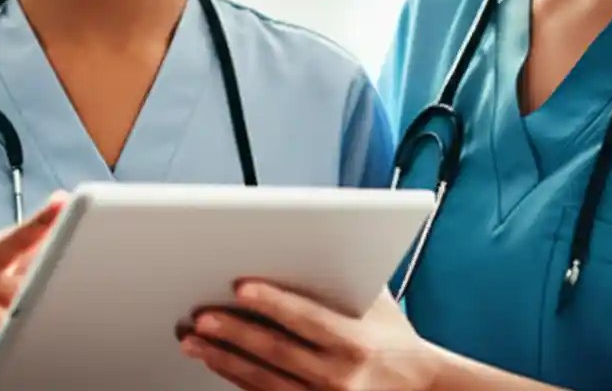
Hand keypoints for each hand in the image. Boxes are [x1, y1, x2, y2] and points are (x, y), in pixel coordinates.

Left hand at [178, 283, 440, 390]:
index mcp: (355, 342)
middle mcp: (339, 376)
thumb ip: (342, 274)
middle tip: (200, 316)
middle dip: (233, 332)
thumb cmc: (394, 340)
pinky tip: (215, 361)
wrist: (418, 389)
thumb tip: (305, 235)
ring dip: (223, 358)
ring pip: (263, 380)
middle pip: (275, 351)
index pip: (306, 318)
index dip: (271, 302)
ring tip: (193, 341)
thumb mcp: (378, 303)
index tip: (240, 287)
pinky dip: (236, 378)